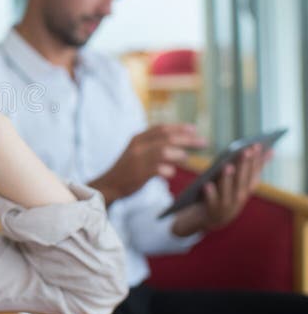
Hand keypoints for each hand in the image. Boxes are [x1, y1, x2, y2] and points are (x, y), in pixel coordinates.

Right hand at [89, 124, 206, 204]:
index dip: (179, 128)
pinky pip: (159, 169)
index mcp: (137, 138)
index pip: (161, 128)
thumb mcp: (136, 152)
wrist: (109, 185)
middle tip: (204, 142)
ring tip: (186, 158)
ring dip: (179, 154)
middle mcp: (138, 146)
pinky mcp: (139, 173)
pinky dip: (169, 170)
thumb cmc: (127, 170)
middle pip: (167, 138)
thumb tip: (178, 144)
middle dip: (188, 139)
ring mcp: (138, 159)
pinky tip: (171, 173)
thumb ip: (152, 146)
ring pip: (164, 151)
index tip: (194, 129)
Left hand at [173, 144, 270, 234]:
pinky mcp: (211, 212)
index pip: (254, 174)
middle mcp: (239, 199)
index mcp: (245, 191)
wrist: (206, 220)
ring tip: (227, 166)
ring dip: (228, 179)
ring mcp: (226, 207)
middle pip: (242, 181)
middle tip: (245, 150)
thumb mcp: (235, 182)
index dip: (257, 160)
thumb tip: (266, 150)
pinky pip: (211, 202)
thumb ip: (246, 168)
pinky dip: (210, 194)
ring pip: (228, 192)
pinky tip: (208, 184)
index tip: (258, 145)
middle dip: (244, 165)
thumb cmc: (221, 195)